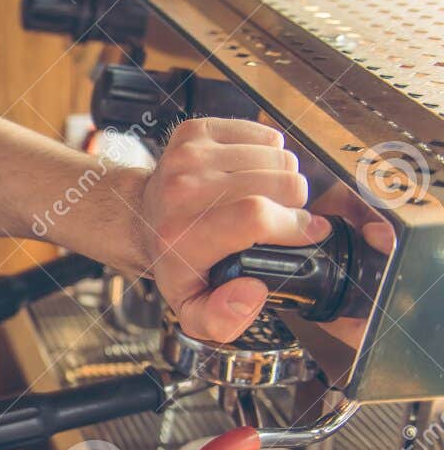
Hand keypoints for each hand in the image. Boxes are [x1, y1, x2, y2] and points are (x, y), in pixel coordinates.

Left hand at [142, 118, 330, 342]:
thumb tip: (252, 292)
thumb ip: (223, 319)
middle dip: (294, 204)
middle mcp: (180, 190)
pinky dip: (268, 155)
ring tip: (263, 196)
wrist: (141, 218)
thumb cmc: (176, 259)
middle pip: (280, 181)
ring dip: (282, 179)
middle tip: (279, 218)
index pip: (256, 215)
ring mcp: (187, 155)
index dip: (294, 225)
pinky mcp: (196, 131)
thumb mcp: (192, 307)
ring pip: (279, 156)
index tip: (307, 233)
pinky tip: (249, 174)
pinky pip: (265, 135)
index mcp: (180, 235)